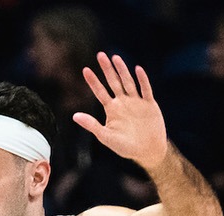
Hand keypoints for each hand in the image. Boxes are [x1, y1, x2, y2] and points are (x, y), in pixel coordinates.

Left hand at [74, 53, 168, 168]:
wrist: (148, 152)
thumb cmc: (126, 147)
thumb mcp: (106, 137)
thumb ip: (92, 125)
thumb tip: (74, 116)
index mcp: (112, 109)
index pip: (100, 92)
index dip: (93, 81)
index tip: (85, 70)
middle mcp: (123, 102)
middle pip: (114, 82)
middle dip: (107, 69)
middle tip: (100, 55)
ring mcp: (136, 102)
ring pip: (128, 82)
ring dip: (122, 70)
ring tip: (115, 58)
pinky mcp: (149, 104)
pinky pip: (145, 90)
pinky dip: (142, 80)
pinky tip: (138, 69)